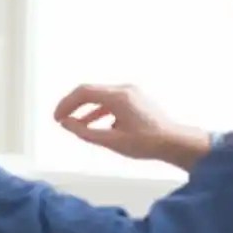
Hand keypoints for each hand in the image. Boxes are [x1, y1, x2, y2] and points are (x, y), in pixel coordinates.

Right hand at [53, 84, 210, 169]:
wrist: (174, 142)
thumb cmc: (147, 143)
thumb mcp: (111, 141)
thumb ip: (85, 132)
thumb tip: (66, 124)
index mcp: (118, 97)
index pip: (83, 93)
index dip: (66, 104)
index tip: (57, 118)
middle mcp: (124, 90)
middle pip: (90, 91)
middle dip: (73, 105)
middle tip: (61, 120)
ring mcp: (131, 93)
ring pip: (100, 96)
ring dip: (85, 109)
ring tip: (74, 124)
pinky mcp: (135, 99)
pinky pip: (110, 101)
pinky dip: (98, 111)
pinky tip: (93, 124)